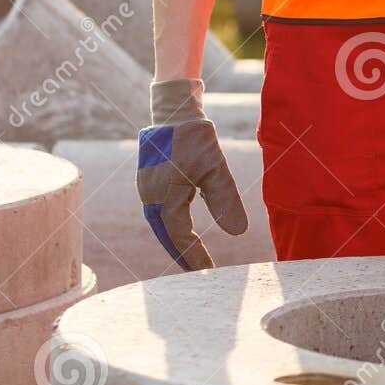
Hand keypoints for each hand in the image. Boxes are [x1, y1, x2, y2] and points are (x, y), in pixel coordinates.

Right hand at [136, 79, 247, 269]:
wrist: (174, 110)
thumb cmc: (195, 138)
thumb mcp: (215, 169)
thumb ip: (224, 200)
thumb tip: (237, 233)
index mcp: (163, 197)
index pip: (179, 235)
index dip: (195, 256)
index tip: (209, 272)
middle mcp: (150, 197)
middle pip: (167, 235)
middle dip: (183, 255)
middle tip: (199, 274)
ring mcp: (147, 190)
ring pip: (162, 225)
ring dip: (176, 242)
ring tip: (193, 260)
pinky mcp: (151, 183)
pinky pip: (161, 213)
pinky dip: (172, 227)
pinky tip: (184, 234)